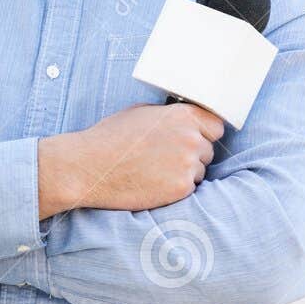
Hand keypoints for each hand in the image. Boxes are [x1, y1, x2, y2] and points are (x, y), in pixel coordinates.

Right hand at [39, 102, 223, 216]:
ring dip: (184, 174)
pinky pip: (189, 189)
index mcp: (182, 115)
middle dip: (192, 156)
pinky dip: (174, 189)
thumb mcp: (140, 114)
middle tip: (164, 160)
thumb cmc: (108, 138)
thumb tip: (183, 123)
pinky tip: (152, 184)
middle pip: (208, 151)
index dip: (204, 134)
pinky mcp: (180, 189)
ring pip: (200, 172)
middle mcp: (190, 138)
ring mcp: (187, 165)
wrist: (88, 168)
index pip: (216, 126)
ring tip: (154, 172)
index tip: (194, 139)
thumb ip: (169, 117)